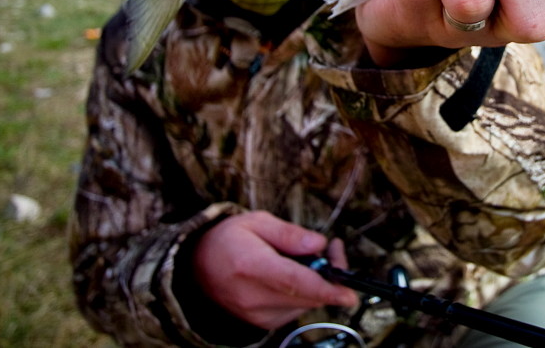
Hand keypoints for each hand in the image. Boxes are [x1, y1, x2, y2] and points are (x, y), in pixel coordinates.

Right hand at [191, 211, 358, 329]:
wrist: (195, 268)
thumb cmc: (227, 240)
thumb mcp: (257, 222)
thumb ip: (289, 234)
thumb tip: (318, 244)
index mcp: (252, 266)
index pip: (296, 282)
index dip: (327, 287)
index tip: (349, 292)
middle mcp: (253, 296)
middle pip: (306, 295)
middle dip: (330, 275)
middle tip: (332, 250)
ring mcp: (256, 313)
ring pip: (304, 303)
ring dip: (316, 284)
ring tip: (306, 258)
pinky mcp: (261, 322)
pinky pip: (294, 310)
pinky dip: (302, 294)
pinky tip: (294, 275)